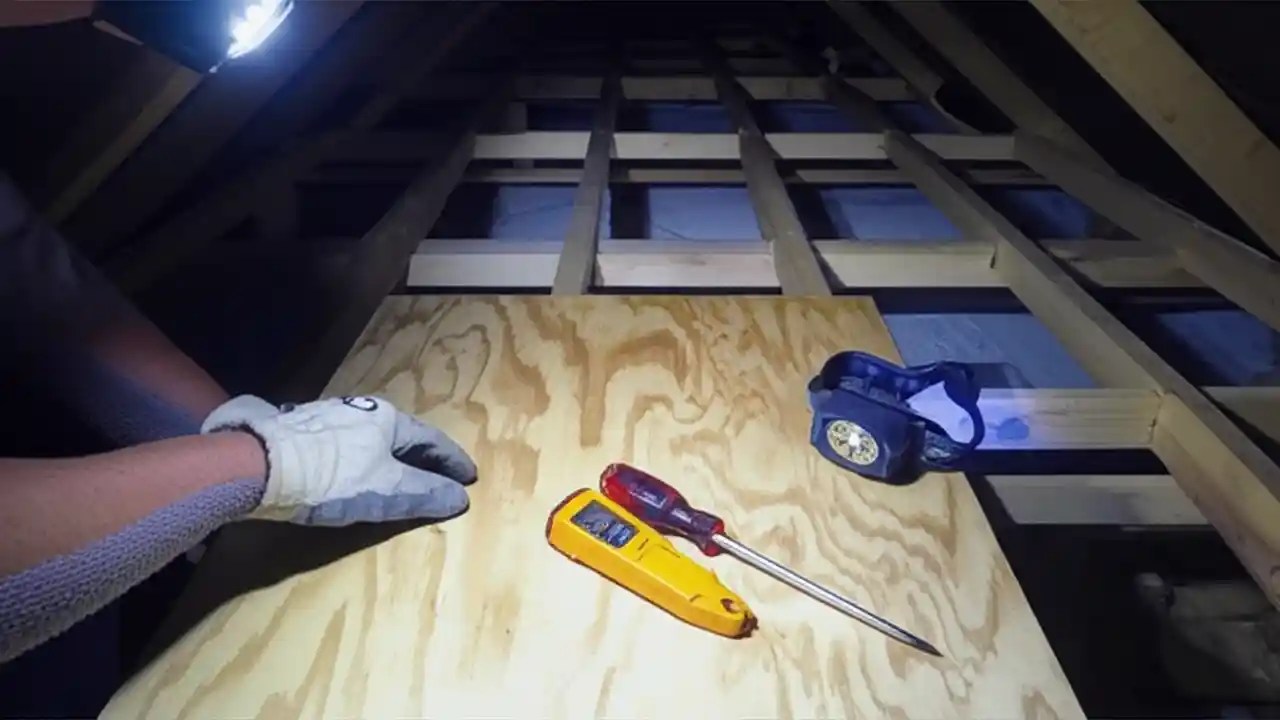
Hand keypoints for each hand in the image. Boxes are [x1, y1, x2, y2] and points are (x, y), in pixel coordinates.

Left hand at [202, 395, 476, 524]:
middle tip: (438, 476)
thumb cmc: (332, 479)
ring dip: (387, 456)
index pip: (432, 440)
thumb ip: (424, 493)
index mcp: (388, 419)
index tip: (469, 476)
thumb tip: (460, 497)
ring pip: (368, 437)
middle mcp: (360, 410)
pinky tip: (348, 471)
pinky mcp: (296, 429)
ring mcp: (326, 416)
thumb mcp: (386, 492)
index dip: (452, 461)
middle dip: (421, 457)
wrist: (257, 466)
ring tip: (395, 474)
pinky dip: (357, 459)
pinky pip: (341, 444)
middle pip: (400, 435)